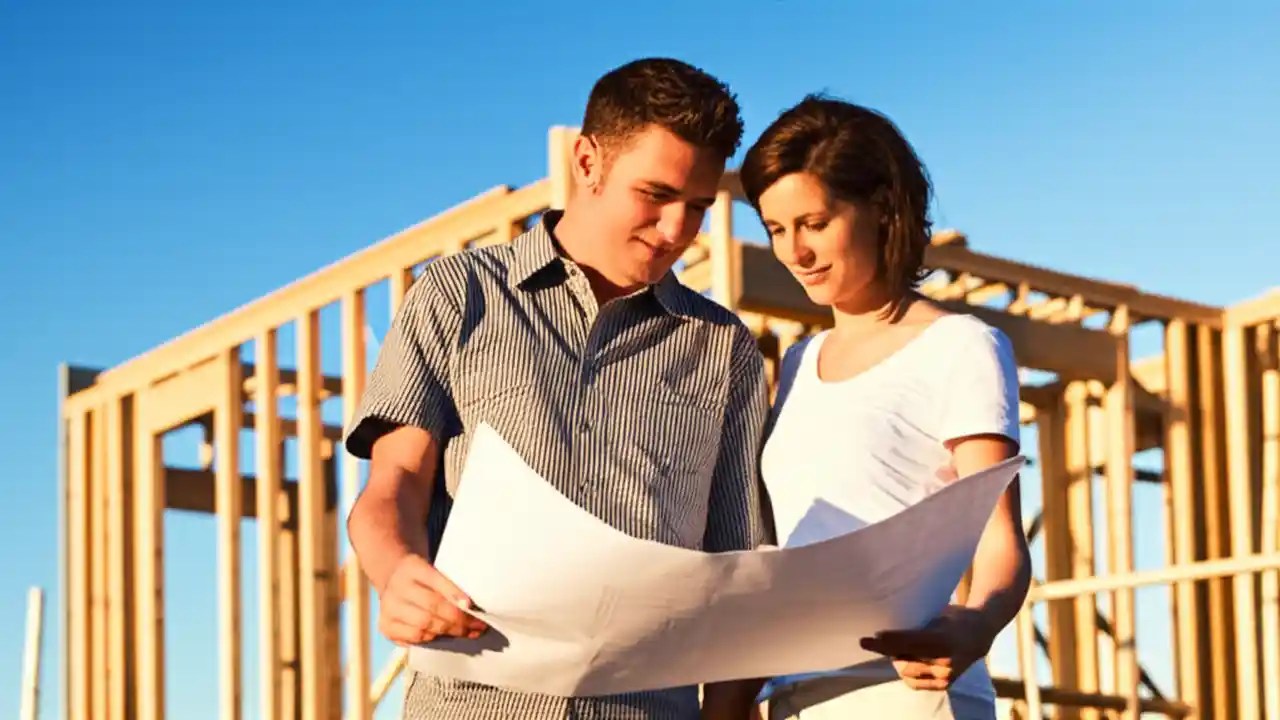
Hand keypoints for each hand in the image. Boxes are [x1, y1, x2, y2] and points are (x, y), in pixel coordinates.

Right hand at [376, 553, 486, 645]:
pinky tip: (444, 635)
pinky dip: (432, 638)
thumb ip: (450, 584)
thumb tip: (473, 607)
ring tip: (467, 632)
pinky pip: (414, 638)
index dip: (453, 593)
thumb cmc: (423, 577)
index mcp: (413, 567)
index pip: (435, 579)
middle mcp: (397, 587)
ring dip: (449, 631)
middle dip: (458, 619)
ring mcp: (388, 608)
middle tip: (478, 625)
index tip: (470, 605)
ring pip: (424, 625)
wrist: (393, 579)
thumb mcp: (434, 570)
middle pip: (431, 606)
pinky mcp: (385, 626)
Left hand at [859, 605, 993, 690]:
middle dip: (885, 650)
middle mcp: (945, 660)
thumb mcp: (937, 613)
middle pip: (904, 659)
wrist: (979, 634)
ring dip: (895, 660)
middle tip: (870, 642)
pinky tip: (901, 662)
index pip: (909, 641)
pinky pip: (916, 683)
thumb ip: (917, 622)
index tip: (873, 635)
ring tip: (890, 650)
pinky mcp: (945, 684)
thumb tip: (889, 624)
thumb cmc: (953, 618)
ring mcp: (945, 675)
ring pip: (907, 672)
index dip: (889, 639)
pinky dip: (905, 673)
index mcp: (944, 638)